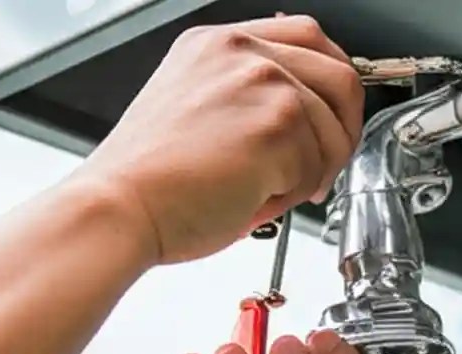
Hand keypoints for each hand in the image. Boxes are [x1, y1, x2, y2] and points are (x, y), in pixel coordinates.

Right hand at [78, 16, 364, 264]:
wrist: (120, 208)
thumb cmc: (145, 180)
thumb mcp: (191, 108)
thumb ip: (242, 96)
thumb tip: (301, 120)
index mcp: (217, 44)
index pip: (306, 37)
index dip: (330, 82)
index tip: (333, 114)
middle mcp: (242, 53)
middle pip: (339, 76)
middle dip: (342, 130)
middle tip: (323, 166)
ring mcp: (264, 84)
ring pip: (333, 130)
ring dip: (314, 172)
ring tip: (270, 192)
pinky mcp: (278, 125)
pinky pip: (317, 167)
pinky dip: (294, 195)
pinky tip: (255, 200)